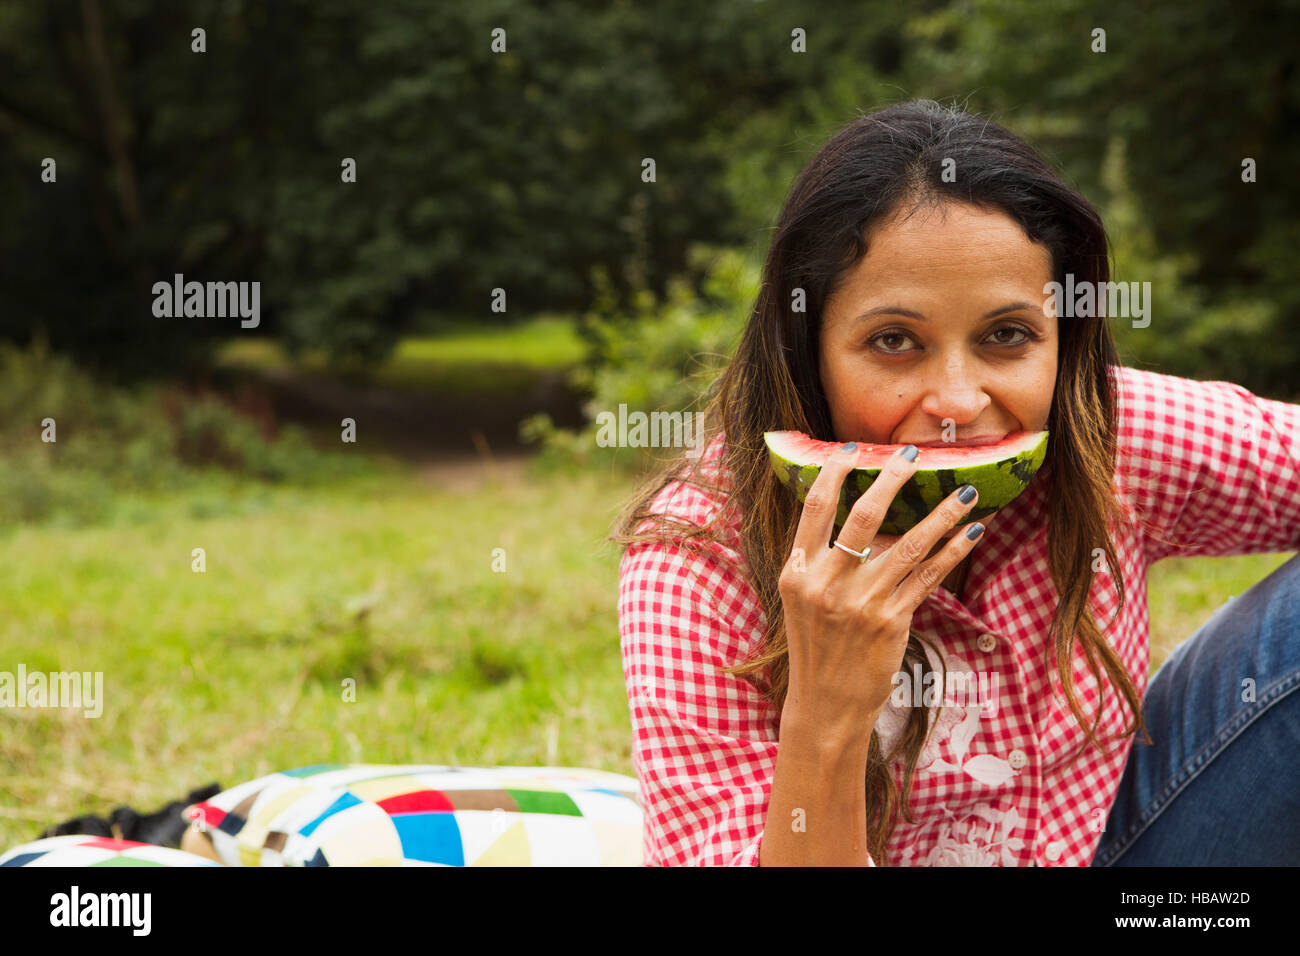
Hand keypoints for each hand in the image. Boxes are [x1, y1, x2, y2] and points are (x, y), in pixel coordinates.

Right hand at [777, 443, 985, 738]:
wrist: (825, 705)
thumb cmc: (817, 648)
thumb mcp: (804, 599)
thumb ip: (824, 560)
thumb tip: (868, 517)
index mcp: (798, 571)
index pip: (816, 507)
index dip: (834, 472)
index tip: (854, 448)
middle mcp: (826, 582)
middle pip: (864, 515)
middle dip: (893, 478)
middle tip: (914, 452)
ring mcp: (860, 602)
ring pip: (909, 543)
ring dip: (942, 513)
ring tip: (967, 490)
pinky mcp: (891, 621)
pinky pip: (929, 577)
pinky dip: (953, 551)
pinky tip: (972, 532)